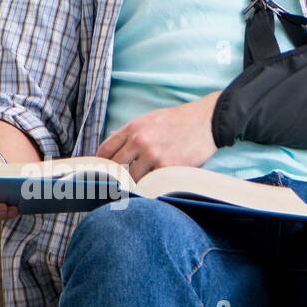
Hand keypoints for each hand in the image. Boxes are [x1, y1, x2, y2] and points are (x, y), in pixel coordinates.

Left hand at [94, 93, 219, 182]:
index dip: (99, 163)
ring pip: (133, 179)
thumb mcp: (151, 119)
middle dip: (114, 177)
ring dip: (134, 184)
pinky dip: (151, 187)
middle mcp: (140, 141)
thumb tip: (111, 140)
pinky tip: (152, 187)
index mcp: (134, 128)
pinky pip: (152, 184)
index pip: (105, 149)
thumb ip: (131, 132)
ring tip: (135, 188)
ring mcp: (154, 155)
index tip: (99, 172)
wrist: (207, 121)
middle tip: (113, 186)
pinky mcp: (168, 168)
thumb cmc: (179, 120)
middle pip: (115, 167)